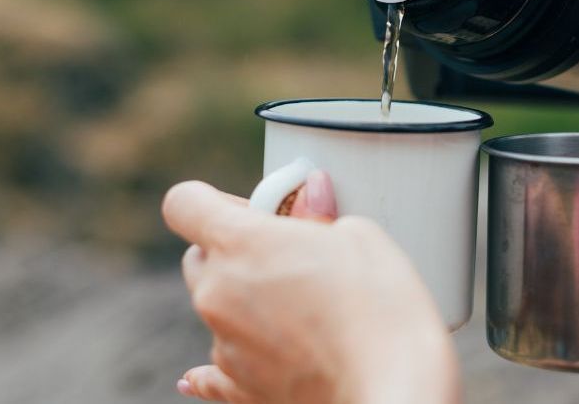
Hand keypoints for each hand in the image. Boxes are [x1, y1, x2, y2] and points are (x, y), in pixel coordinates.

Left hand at [163, 173, 458, 403]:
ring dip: (245, 300)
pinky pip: (212, 373)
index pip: (184, 204)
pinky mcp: (240, 388)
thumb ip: (319, 214)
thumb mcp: (360, 236)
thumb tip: (312, 194)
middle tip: (284, 255)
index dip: (212, 201)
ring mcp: (225, 345)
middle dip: (232, 250)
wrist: (394, 390)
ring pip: (216, 309)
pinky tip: (198, 375)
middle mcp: (218, 294)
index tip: (249, 209)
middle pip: (198, 258)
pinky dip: (226, 358)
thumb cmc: (384, 309)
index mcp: (240, 244)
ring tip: (301, 308)